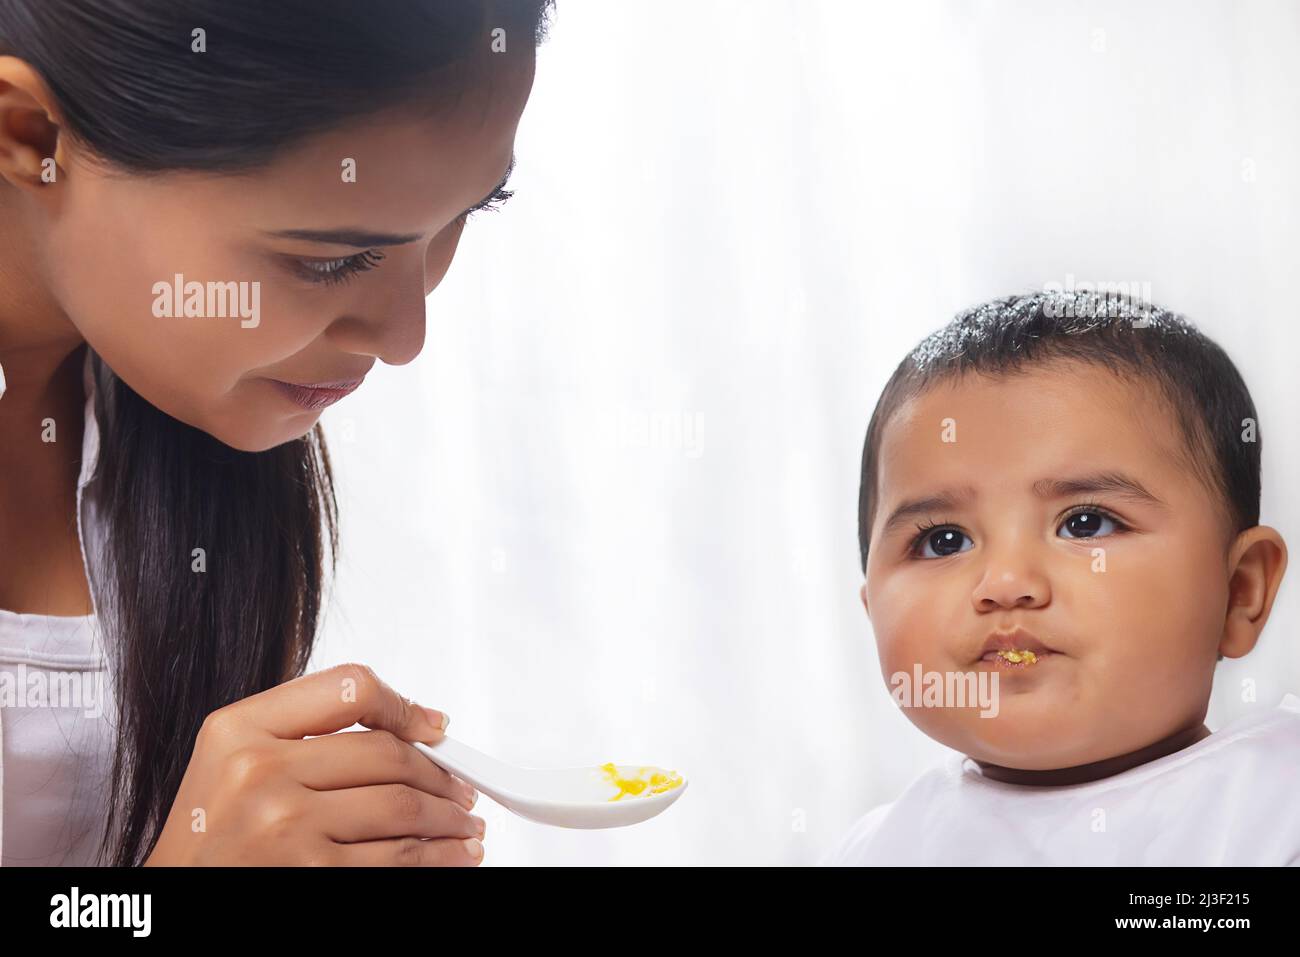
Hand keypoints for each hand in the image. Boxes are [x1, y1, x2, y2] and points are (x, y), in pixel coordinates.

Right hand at [142, 663, 484, 865]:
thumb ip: (305, 732)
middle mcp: (260, 771)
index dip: (405, 705)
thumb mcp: (233, 758)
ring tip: (464, 824)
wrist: (167, 903)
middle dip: (441, 774)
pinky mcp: (309, 872)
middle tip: (463, 788)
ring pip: (402, 808)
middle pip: (387, 754)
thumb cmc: (208, 835)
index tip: (434, 728)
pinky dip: (436, 858)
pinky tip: (451, 856)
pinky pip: (394, 858)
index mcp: (241, 728)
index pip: (349, 689)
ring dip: (449, 818)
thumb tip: (410, 727)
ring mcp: (285, 824)